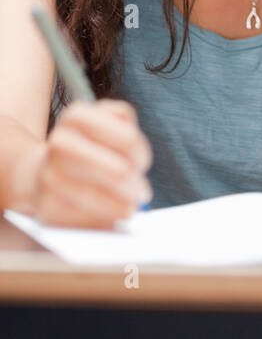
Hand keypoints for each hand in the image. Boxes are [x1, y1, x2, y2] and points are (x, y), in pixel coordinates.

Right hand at [30, 99, 152, 226]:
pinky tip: (110, 216)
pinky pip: (86, 221)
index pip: (128, 139)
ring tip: (129, 206)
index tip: (141, 163)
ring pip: (102, 198)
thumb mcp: (105, 119)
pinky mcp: (46, 208)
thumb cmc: (86, 146)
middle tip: (142, 192)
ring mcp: (49, 176)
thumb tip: (131, 143)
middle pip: (118, 171)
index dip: (140, 155)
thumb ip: (123, 118)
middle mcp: (59, 143)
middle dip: (136, 184)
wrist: (43, 172)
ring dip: (123, 206)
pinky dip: (103, 221)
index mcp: (76, 116)